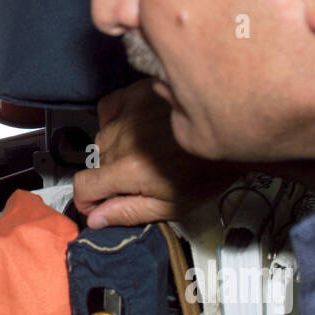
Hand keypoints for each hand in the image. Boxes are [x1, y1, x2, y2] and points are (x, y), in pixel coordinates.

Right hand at [73, 79, 242, 228]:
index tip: (97, 204)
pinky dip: (113, 119)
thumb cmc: (207, 170)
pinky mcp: (135, 95)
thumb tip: (96, 220)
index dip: (87, 201)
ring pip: (101, 138)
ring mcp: (127, 114)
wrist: (230, 134)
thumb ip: (129, 212)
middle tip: (136, 179)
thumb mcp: (172, 205)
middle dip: (108, 176)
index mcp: (130, 171)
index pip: (83, 186)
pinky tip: (131, 128)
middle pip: (94, 164)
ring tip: (140, 153)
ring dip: (112, 149)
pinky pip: (107, 109)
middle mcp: (123, 140)